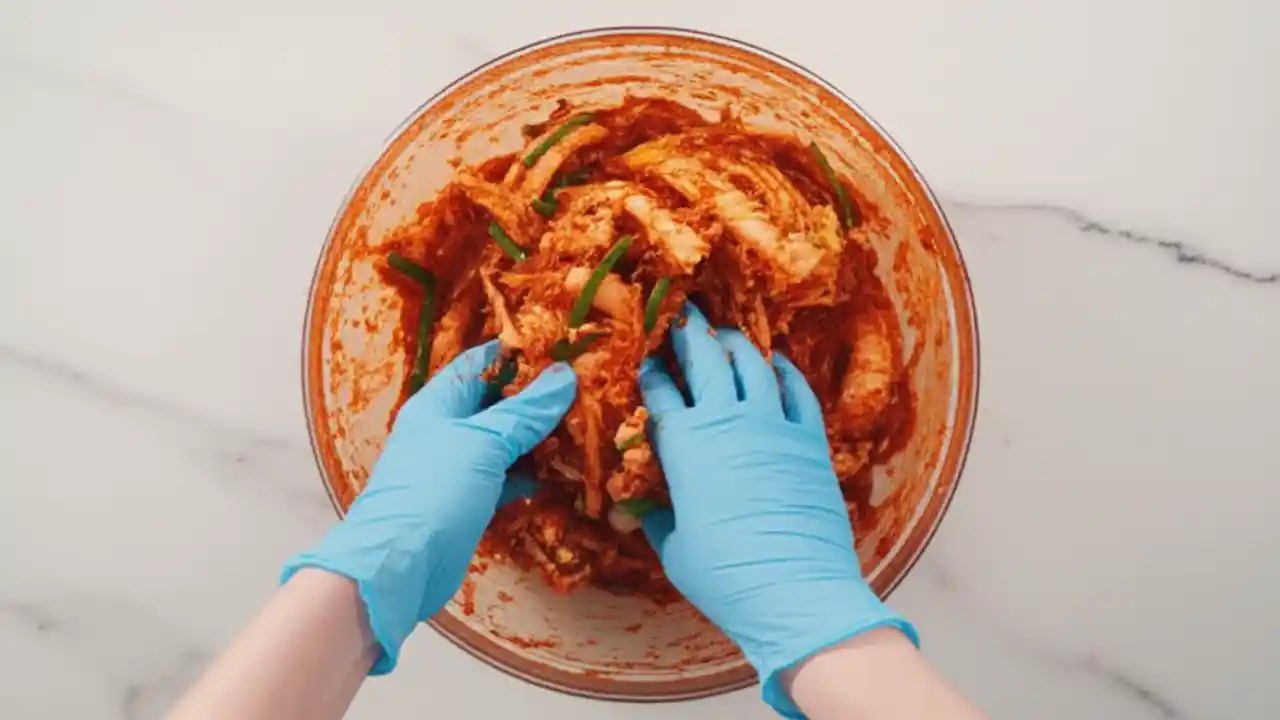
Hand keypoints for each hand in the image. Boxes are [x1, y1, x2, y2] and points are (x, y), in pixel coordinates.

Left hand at [283, 340, 575, 672]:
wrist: (398, 568)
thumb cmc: (434, 492)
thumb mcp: (483, 443)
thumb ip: (525, 412)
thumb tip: (565, 375)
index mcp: (439, 402)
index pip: (482, 362)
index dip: (520, 353)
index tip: (565, 350)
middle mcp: (446, 429)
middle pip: (497, 401)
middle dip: (537, 397)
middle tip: (586, 390)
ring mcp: (457, 467)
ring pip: (505, 441)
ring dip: (539, 437)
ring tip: (584, 428)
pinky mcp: (469, 501)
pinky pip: (505, 477)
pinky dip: (530, 473)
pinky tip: (562, 473)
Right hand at [638, 305, 916, 716]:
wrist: (796, 591)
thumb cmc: (725, 576)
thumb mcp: (675, 548)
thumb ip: (657, 517)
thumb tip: (638, 508)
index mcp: (686, 445)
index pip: (661, 392)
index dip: (650, 372)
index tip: (644, 357)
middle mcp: (728, 422)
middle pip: (706, 361)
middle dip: (688, 334)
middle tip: (680, 315)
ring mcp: (774, 426)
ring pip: (751, 365)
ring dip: (734, 344)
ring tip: (722, 333)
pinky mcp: (809, 440)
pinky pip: (796, 391)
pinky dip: (783, 371)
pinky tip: (774, 361)